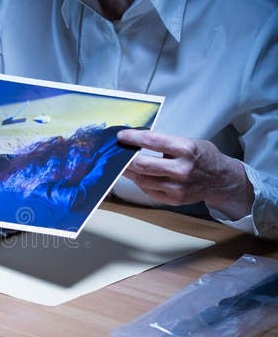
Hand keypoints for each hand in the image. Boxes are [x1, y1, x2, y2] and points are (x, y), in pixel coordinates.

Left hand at [117, 129, 253, 220]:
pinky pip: (149, 191)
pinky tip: (137, 175)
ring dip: (129, 172)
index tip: (121, 136)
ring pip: (143, 180)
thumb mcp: (188, 142)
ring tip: (122, 164)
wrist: (221, 179)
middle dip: (125, 158)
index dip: (133, 138)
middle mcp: (181, 169)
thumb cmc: (202, 157)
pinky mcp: (174, 199)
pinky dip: (140, 182)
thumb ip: (165, 143)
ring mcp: (178, 187)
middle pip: (143, 165)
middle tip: (117, 153)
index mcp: (186, 149)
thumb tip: (137, 141)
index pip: (152, 141)